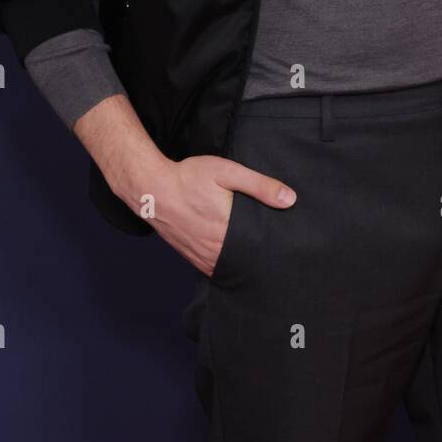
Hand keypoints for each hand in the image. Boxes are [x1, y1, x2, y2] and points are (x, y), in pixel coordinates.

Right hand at [120, 152, 296, 276]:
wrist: (152, 189)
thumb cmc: (189, 178)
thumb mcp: (227, 172)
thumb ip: (259, 185)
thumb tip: (290, 199)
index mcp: (228, 230)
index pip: (260, 249)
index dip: (275, 250)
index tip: (288, 247)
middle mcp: (215, 249)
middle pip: (248, 262)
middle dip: (263, 259)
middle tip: (279, 254)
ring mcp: (202, 256)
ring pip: (231, 269)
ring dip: (245, 265)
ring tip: (261, 259)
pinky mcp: (192, 257)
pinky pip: (214, 269)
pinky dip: (227, 267)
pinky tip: (237, 260)